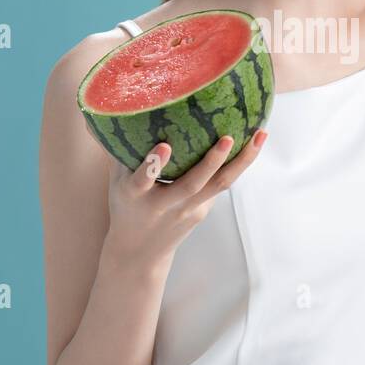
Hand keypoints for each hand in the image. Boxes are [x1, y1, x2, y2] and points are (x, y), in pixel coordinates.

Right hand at [102, 129, 268, 271]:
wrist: (139, 253)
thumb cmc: (126, 206)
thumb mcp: (116, 182)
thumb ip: (117, 150)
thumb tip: (103, 110)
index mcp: (135, 197)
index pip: (142, 181)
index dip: (152, 166)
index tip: (162, 147)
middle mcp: (164, 205)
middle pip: (192, 185)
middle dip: (211, 162)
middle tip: (228, 138)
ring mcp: (188, 210)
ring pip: (219, 186)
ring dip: (241, 161)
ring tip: (260, 135)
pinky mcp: (203, 210)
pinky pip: (222, 184)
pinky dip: (238, 164)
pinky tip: (254, 141)